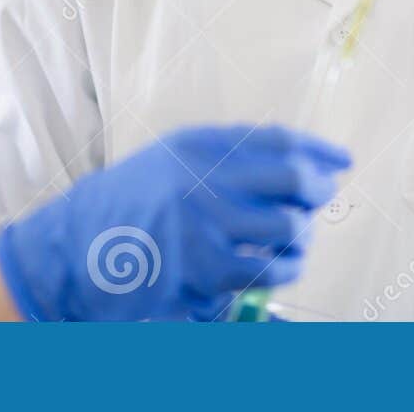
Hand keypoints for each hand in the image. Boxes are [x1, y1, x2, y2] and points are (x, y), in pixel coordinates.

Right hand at [0, 124, 351, 321]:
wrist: (72, 250)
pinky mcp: (204, 273)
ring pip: (288, 231)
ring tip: (291, 242)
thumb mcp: (166, 161)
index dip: (317, 150)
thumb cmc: (122, 206)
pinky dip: (280, 272)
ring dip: (300, 239)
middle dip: (318, 192)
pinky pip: (266, 273)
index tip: (341, 159)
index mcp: (195, 147)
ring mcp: (205, 227)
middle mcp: (204, 180)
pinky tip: (274, 269)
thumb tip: (290, 163)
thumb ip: (220, 158)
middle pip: (293, 180)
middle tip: (320, 198)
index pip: (276, 139)